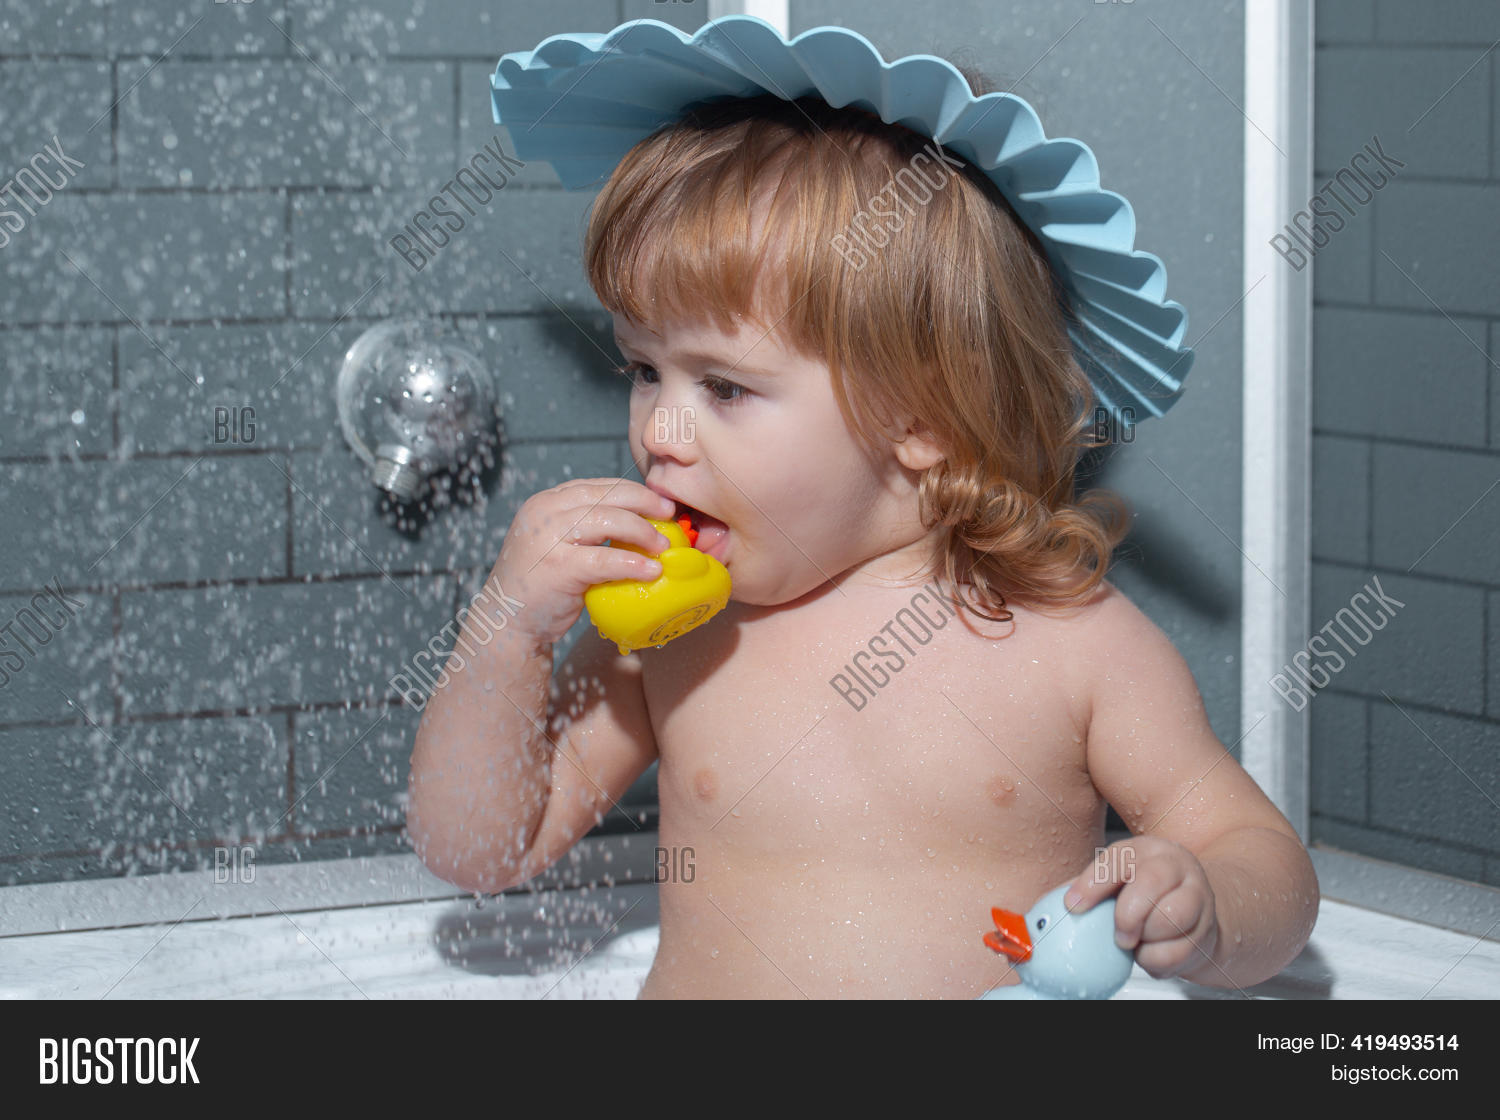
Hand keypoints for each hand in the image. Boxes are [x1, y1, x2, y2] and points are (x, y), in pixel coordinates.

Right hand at [493, 478, 678, 645]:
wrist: (507, 620)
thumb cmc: (541, 585)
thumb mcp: (557, 543)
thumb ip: (585, 528)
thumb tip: (637, 521)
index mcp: (547, 502)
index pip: (598, 486)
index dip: (634, 492)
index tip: (660, 502)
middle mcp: (545, 512)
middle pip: (607, 496)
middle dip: (645, 502)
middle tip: (670, 515)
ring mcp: (549, 538)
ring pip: (609, 521)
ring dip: (643, 531)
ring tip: (662, 546)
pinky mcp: (558, 566)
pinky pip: (606, 559)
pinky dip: (633, 563)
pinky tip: (652, 570)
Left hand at [1062, 835, 1218, 980]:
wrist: (1200, 912)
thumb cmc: (1147, 895)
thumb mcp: (1118, 881)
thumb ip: (1085, 890)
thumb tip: (1042, 910)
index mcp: (1145, 850)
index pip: (1118, 858)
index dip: (1093, 883)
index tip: (1073, 905)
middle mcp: (1175, 867)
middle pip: (1150, 883)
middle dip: (1127, 915)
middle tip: (1118, 934)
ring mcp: (1197, 896)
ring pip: (1170, 918)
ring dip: (1145, 938)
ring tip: (1136, 940)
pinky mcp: (1207, 930)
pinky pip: (1178, 952)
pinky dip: (1157, 960)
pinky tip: (1151, 951)